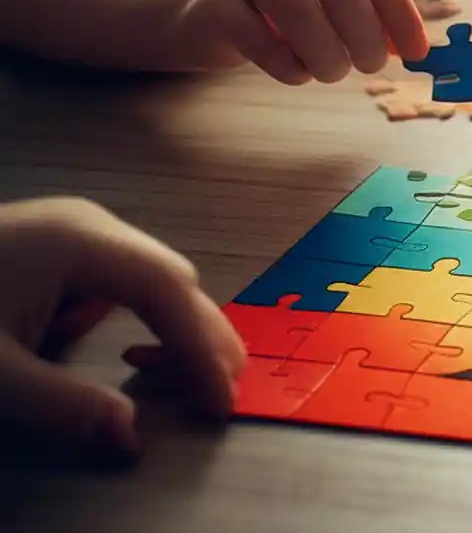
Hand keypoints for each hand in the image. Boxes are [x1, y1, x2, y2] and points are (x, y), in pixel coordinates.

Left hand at [0, 198, 243, 455]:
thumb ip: (61, 403)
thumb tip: (131, 436)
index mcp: (81, 240)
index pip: (168, 292)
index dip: (203, 349)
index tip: (221, 402)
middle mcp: (90, 224)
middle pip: (172, 277)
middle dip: (204, 336)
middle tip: (224, 392)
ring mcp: (76, 231)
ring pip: (153, 277)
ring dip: (179, 328)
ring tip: (194, 379)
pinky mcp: (59, 247)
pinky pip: (124, 279)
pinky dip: (146, 317)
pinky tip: (140, 352)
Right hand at [175, 0, 427, 83]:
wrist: (203, 10)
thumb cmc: (283, 9)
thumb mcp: (329, 0)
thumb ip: (371, 15)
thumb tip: (418, 49)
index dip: (400, 11)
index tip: (416, 53)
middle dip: (366, 34)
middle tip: (372, 67)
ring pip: (299, 9)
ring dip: (329, 54)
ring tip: (334, 73)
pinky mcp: (212, 5)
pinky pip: (261, 42)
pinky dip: (290, 68)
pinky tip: (298, 72)